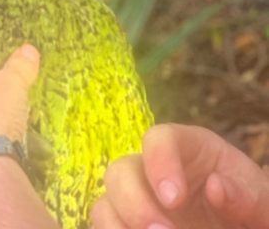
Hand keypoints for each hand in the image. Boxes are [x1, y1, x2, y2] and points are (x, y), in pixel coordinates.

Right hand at [91, 123, 268, 228]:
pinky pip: (105, 228)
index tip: (173, 198)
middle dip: (134, 203)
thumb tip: (217, 187)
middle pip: (121, 170)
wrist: (240, 225)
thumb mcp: (260, 200)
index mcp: (186, 150)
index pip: (157, 139)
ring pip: (106, 202)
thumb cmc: (250, 208)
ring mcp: (138, 201)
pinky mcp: (129, 225)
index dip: (158, 162)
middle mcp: (152, 171)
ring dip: (119, 224)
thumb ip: (247, 194)